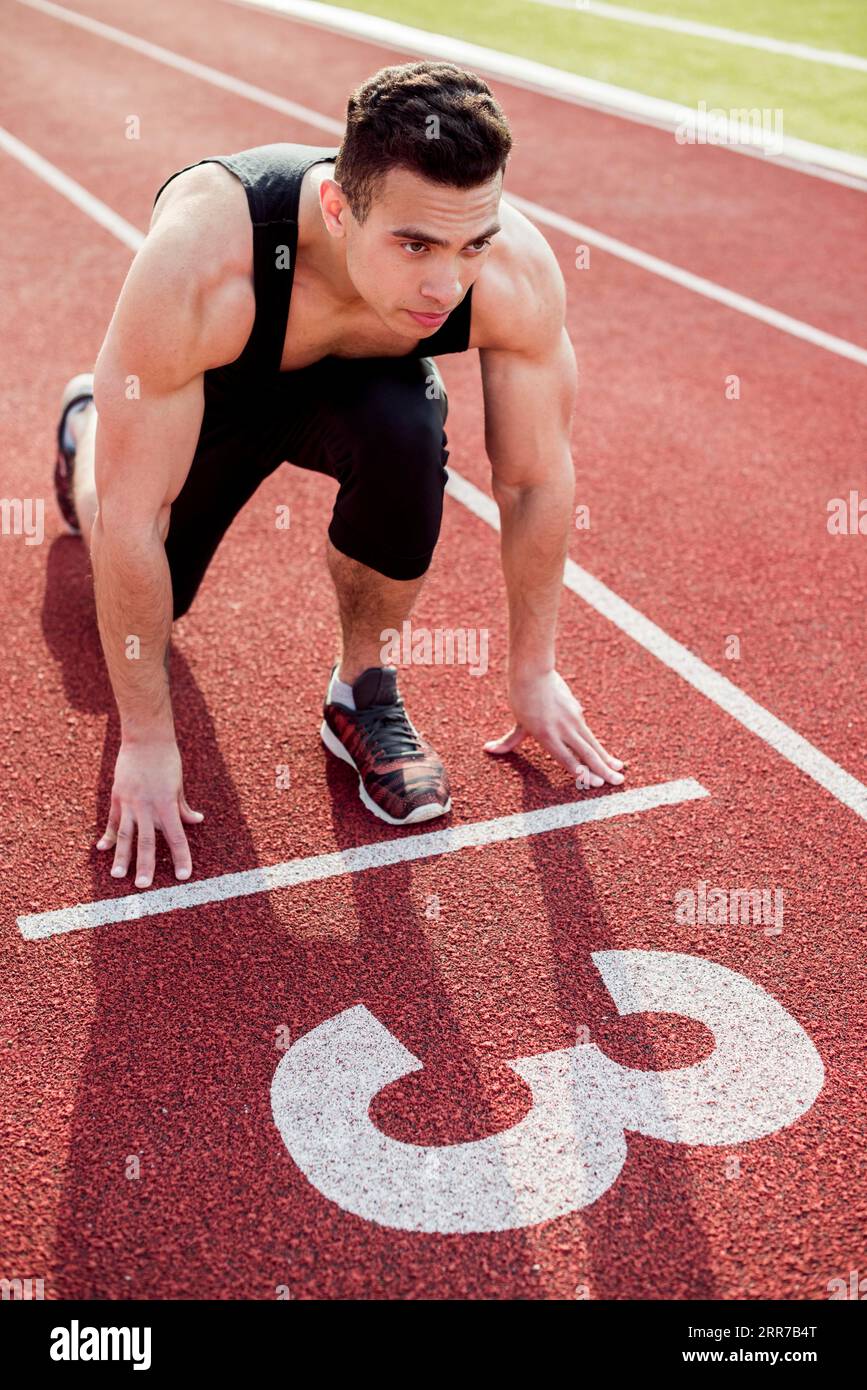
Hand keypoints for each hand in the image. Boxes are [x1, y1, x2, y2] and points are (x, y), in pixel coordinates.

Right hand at [96, 740, 203, 887]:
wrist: (145, 738)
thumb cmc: (167, 760)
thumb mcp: (178, 784)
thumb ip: (183, 806)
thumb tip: (196, 821)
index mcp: (166, 805)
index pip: (176, 838)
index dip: (181, 858)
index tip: (184, 876)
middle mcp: (147, 807)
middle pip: (146, 842)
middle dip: (145, 866)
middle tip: (142, 887)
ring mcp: (130, 802)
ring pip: (125, 835)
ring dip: (121, 857)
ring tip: (117, 876)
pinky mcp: (118, 797)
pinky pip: (114, 821)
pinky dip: (109, 836)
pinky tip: (102, 850)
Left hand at [483, 669, 625, 787]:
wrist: (532, 672)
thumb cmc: (521, 698)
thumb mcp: (517, 722)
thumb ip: (509, 741)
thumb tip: (488, 749)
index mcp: (546, 735)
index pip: (566, 758)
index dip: (579, 771)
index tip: (593, 781)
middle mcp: (562, 729)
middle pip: (586, 753)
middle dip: (602, 770)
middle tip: (617, 783)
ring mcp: (572, 720)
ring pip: (593, 744)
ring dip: (607, 760)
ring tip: (620, 772)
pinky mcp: (577, 712)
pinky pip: (589, 735)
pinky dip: (600, 748)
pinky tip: (609, 758)